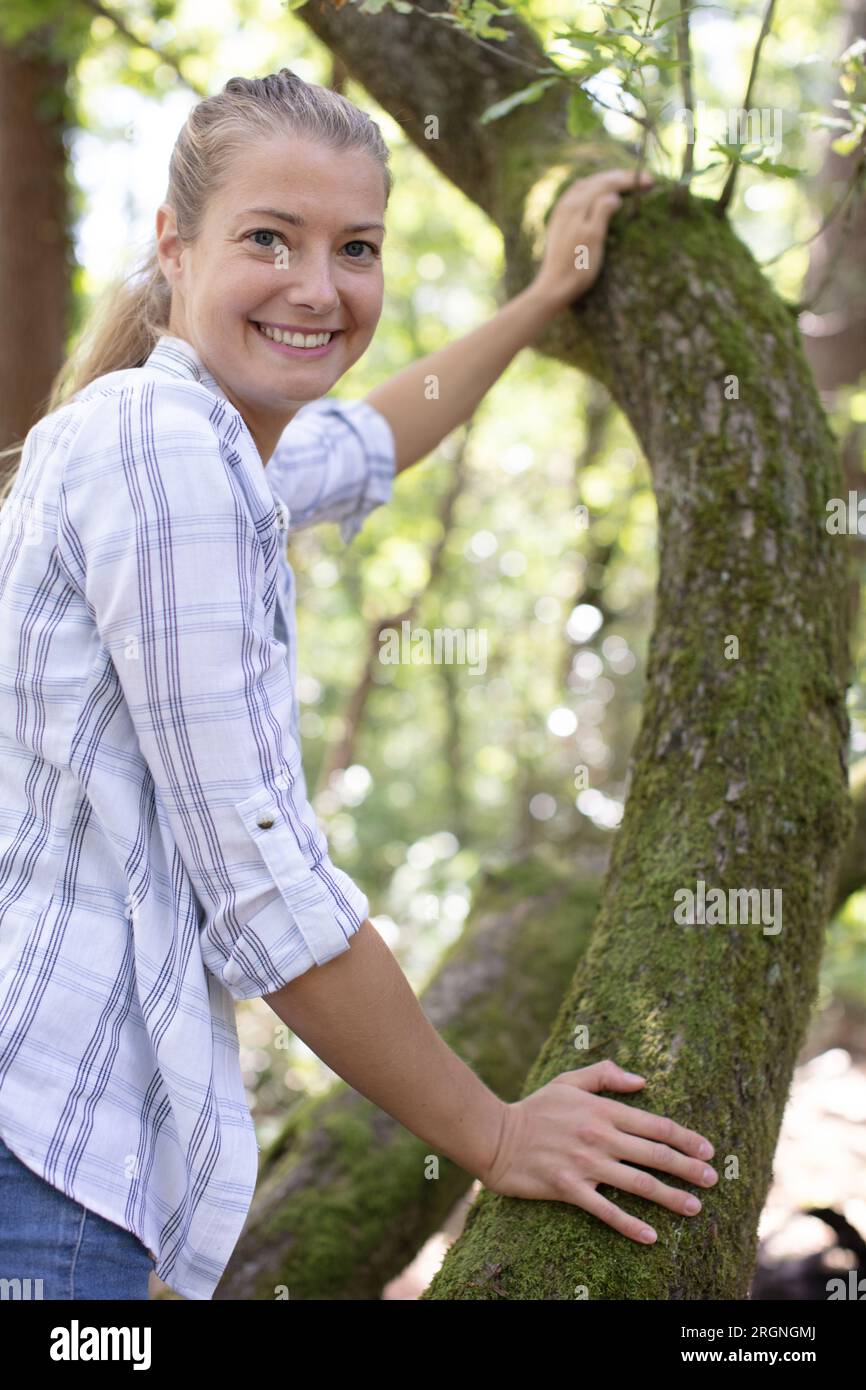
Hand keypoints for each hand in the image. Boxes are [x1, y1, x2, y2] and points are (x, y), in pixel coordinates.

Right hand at [481, 1059, 716, 1244]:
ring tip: (694, 1207)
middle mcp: (599, 1136)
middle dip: (688, 1168)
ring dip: (670, 1197)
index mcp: (602, 1110)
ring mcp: (585, 1164)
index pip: (654, 1124)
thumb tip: (642, 1081)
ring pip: (638, 1184)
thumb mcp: (568, 1080)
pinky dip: (630, 1225)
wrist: (495, 1135)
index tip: (707, 1150)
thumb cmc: (535, 1107)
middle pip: (655, 1154)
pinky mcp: (569, 1188)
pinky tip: (651, 1236)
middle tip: (712, 1180)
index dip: (685, 1138)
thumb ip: (605, 1074)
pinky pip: (606, 1210)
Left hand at [530, 168, 652, 311]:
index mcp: (577, 205)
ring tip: (625, 182)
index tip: (649, 181)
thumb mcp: (593, 238)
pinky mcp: (560, 221)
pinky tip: (598, 194)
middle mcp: (567, 203)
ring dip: (607, 181)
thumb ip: (602, 212)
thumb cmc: (578, 266)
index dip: (628, 180)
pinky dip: (593, 189)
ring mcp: (561, 212)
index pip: (606, 183)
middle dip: (620, 178)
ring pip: (587, 186)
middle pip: (597, 181)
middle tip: (643, 179)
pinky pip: (578, 195)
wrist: (555, 286)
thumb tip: (614, 196)